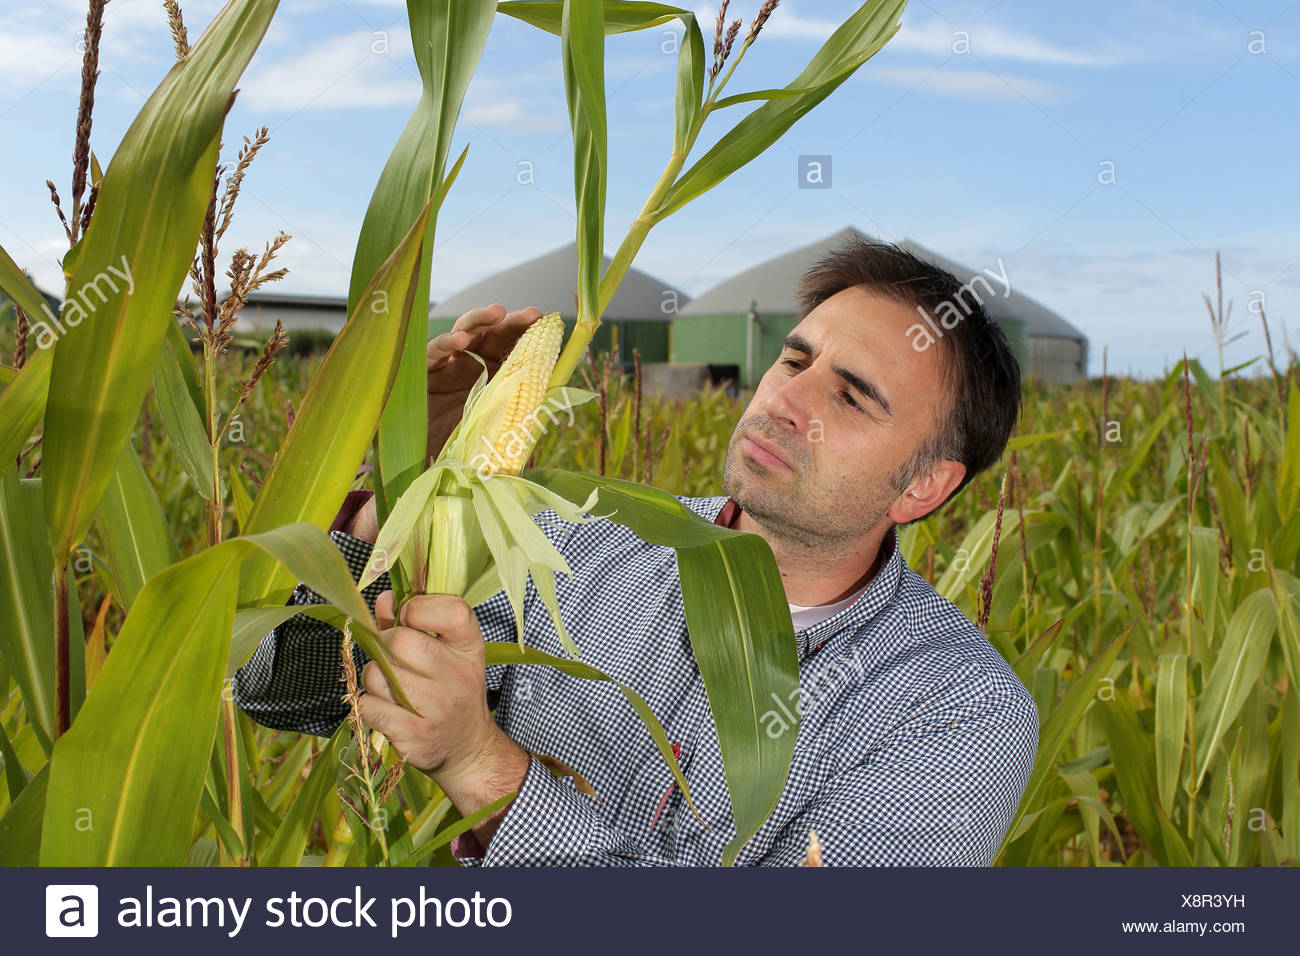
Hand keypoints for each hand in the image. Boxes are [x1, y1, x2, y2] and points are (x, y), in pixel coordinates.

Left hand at [360, 590, 498, 775]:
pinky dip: (369, 705)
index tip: (409, 617)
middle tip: (390, 654)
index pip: (452, 611)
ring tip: (390, 685)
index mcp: (469, 647)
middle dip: (383, 643)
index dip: (418, 608)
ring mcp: (436, 708)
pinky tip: (387, 708)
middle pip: (399, 641)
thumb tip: (384, 599)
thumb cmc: (452, 688)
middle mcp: (458, 676)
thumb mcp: (448, 650)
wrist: (467, 746)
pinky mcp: (413, 735)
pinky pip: (368, 706)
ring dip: (374, 677)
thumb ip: (415, 620)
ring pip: (376, 674)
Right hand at [426, 304, 542, 462]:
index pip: (514, 348)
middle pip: (493, 335)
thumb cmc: (475, 452)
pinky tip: (459, 340)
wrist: (438, 472)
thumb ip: (528, 414)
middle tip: (530, 314)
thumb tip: (558, 394)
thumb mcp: (507, 434)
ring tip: (497, 313)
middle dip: (511, 322)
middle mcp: (474, 367)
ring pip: (464, 333)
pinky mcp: (425, 375)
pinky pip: (434, 353)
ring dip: (480, 320)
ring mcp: (449, 368)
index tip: (547, 323)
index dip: (529, 333)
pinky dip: (445, 343)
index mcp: (497, 378)